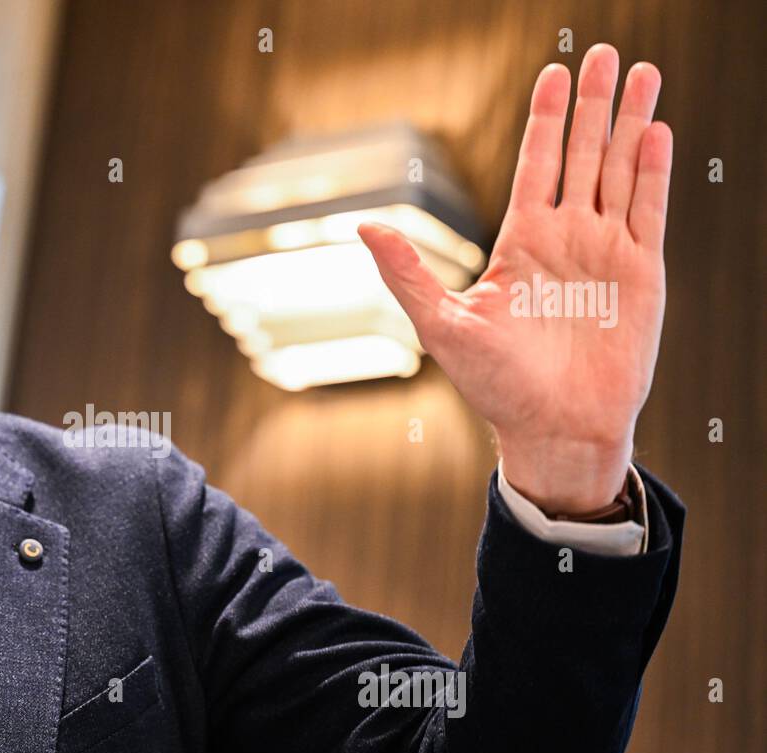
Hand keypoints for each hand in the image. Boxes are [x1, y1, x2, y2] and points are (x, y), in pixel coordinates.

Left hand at [359, 44, 671, 512]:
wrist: (553, 429)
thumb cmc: (495, 387)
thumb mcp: (442, 326)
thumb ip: (409, 273)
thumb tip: (365, 227)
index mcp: (521, 246)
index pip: (537, 167)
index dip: (545, 121)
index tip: (552, 74)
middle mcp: (566, 240)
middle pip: (582, 156)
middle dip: (590, 105)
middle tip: (600, 53)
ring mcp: (606, 253)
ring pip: (620, 172)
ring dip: (629, 124)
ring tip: (638, 72)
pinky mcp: (641, 274)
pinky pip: (649, 211)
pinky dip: (652, 171)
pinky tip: (655, 131)